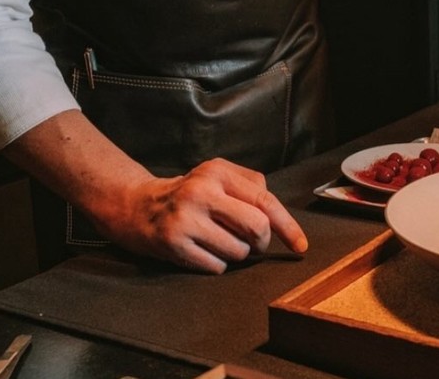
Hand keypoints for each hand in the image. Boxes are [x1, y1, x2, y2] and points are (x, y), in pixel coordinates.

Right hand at [95, 157, 307, 272]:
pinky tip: (202, 250)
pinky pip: (216, 267)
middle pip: (256, 227)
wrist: (138, 206)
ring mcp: (186, 218)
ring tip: (218, 241)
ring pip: (238, 251)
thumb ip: (249, 187)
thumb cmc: (189, 194)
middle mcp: (202, 191)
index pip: (265, 200)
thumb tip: (278, 216)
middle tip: (253, 243)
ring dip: (236, 254)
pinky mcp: (174, 244)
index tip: (300, 246)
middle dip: (261, 243)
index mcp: (218, 171)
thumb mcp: (217, 176)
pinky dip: (217, 265)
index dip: (287, 226)